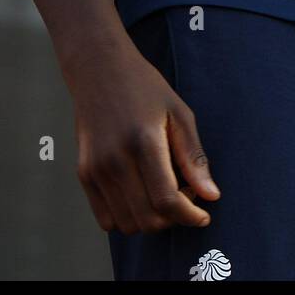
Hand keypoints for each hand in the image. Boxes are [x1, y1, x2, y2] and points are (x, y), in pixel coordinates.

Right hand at [69, 37, 220, 234]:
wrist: (99, 69)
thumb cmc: (144, 87)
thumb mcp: (179, 113)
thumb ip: (193, 156)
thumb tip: (211, 196)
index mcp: (143, 142)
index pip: (166, 200)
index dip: (189, 215)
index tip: (203, 215)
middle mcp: (115, 160)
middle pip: (148, 219)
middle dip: (173, 219)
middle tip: (185, 196)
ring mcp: (95, 169)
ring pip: (127, 225)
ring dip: (151, 220)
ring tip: (162, 193)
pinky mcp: (84, 174)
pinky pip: (106, 220)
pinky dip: (128, 218)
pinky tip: (141, 195)